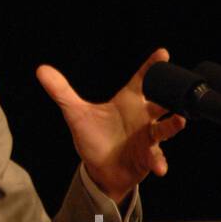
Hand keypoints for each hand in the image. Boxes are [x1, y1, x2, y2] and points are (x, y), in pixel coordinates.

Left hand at [35, 47, 186, 204]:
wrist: (99, 168)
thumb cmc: (94, 138)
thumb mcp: (75, 114)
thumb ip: (61, 91)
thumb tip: (41, 69)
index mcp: (128, 101)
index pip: (142, 79)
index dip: (151, 66)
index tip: (162, 53)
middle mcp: (142, 116)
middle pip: (160, 101)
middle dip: (170, 95)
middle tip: (178, 89)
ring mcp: (147, 136)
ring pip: (164, 128)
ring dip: (172, 125)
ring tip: (180, 122)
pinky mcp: (148, 156)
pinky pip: (156, 157)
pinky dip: (159, 161)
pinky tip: (159, 167)